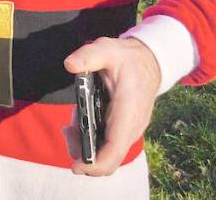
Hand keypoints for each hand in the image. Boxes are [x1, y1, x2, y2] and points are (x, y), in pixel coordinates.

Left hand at [62, 37, 160, 175]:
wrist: (148, 61)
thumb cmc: (127, 58)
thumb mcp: (106, 49)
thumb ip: (88, 56)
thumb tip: (69, 65)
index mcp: (128, 112)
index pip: (114, 149)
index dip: (95, 163)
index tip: (76, 166)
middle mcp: (130, 127)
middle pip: (108, 158)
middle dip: (83, 154)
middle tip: (67, 131)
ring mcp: (127, 129)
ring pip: (106, 152)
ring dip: (84, 145)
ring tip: (69, 127)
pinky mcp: (122, 128)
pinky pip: (106, 143)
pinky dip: (89, 138)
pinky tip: (76, 123)